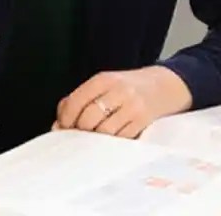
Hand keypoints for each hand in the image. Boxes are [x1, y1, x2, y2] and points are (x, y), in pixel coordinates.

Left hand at [54, 66, 192, 138]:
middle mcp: (119, 90)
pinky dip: (113, 141)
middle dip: (81, 131)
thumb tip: (57, 127)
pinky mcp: (143, 120)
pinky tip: (114, 135)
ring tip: (99, 134)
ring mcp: (133, 105)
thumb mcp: (102, 86)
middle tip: (83, 133)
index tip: (65, 126)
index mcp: (104, 79)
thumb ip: (76, 102)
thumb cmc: (125, 89)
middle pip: (88, 119)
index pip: (75, 102)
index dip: (66, 119)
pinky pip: (120, 138)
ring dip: (97, 138)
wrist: (163, 86)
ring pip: (103, 131)